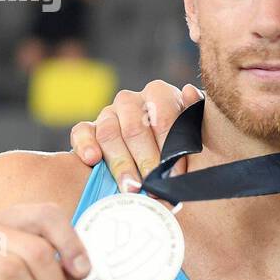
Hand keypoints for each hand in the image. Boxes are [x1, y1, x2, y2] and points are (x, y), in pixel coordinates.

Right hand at [69, 80, 201, 188]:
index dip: (169, 146)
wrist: (165, 161)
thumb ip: (197, 113)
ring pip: (109, 132)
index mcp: (160, 95)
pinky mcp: (89, 129)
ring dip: (120, 163)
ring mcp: (108, 114)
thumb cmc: (184, 146)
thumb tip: (190, 91)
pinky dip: (85, 145)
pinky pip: (81, 131)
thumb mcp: (198, 131)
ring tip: (131, 187)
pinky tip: (92, 160)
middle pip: (134, 127)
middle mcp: (132, 101)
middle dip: (145, 160)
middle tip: (152, 185)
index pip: (163, 115)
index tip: (175, 173)